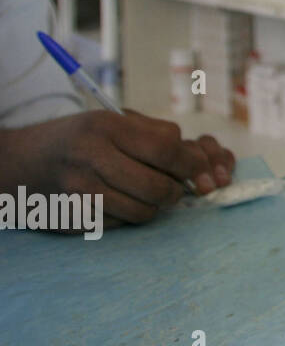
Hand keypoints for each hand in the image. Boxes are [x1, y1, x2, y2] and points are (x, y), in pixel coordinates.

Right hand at [0, 110, 237, 229]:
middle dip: (176, 191)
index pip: (167, 149)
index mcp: (107, 128)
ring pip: (144, 212)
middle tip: (174, 187)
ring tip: (144, 192)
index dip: (192, 164)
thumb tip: (201, 164)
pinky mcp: (75, 218)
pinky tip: (117, 201)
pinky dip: (128, 215)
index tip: (199, 171)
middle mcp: (92, 158)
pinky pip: (122, 224)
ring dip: (154, 206)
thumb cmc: (81, 138)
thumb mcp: (113, 120)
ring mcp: (81, 192)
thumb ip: (156, 135)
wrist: (22, 162)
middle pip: (159, 187)